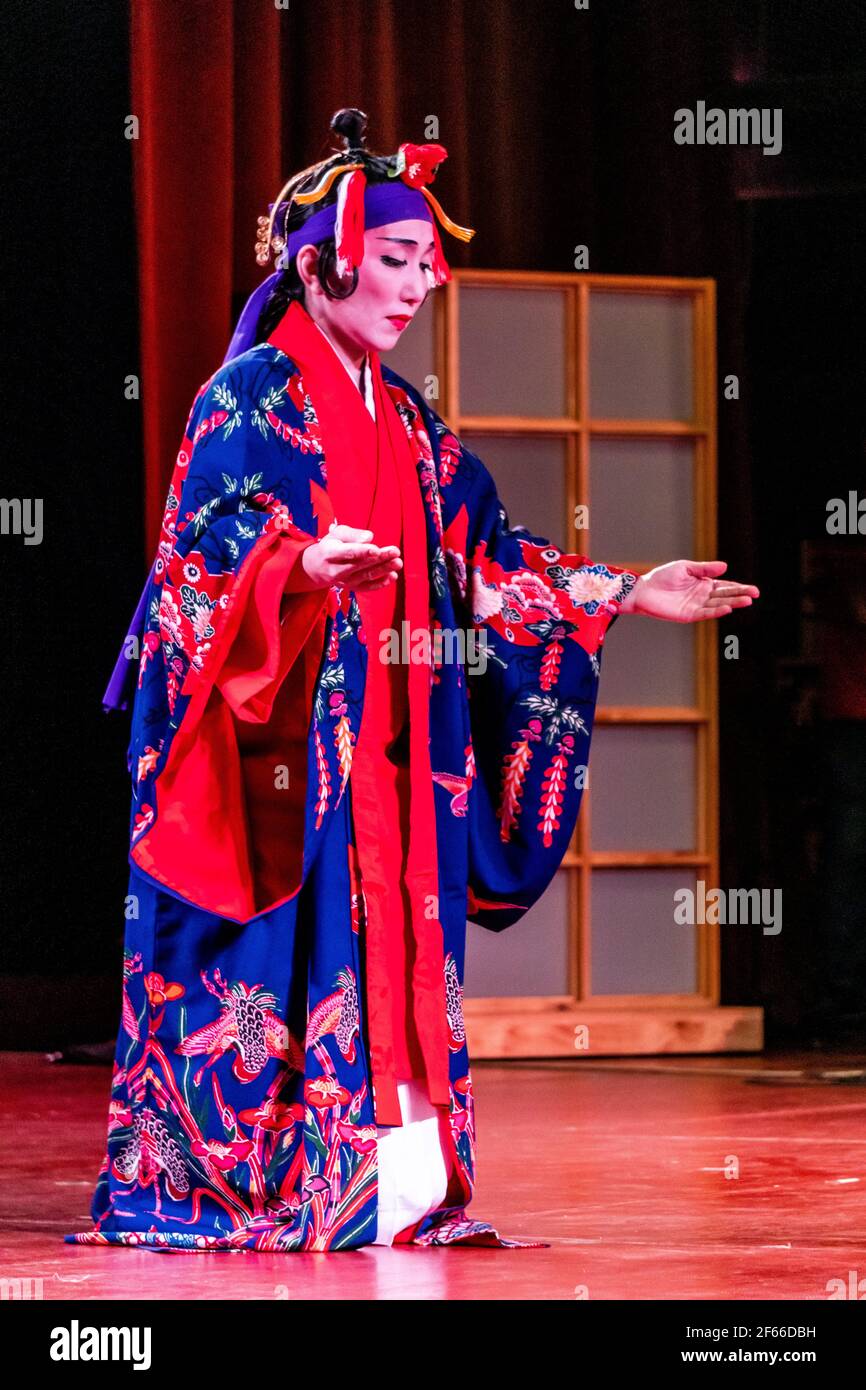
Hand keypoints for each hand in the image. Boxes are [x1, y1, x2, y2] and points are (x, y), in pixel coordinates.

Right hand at [301, 523, 402, 590]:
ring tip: (398, 562)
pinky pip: (366, 587)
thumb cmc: (331, 545)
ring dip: (383, 570)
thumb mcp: (337, 534)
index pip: (348, 553)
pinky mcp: (351, 588)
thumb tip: (369, 537)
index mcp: (330, 553)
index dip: (363, 552)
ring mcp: (344, 581)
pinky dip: (379, 583)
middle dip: (379, 558)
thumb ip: (353, 534)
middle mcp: (336, 570)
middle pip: (360, 564)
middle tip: (395, 551)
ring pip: (366, 576)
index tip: (376, 549)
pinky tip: (392, 576)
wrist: (317, 567)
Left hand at [619, 560, 759, 621]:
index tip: (753, 589)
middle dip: (740, 595)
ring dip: (732, 603)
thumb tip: (725, 566)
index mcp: (704, 584)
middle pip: (725, 595)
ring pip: (718, 604)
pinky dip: (716, 611)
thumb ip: (704, 569)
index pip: (725, 586)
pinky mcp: (689, 614)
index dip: (739, 588)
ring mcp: (697, 606)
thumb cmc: (662, 577)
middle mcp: (703, 596)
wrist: (644, 590)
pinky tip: (727, 608)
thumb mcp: (685, 568)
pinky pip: (705, 613)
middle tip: (755, 594)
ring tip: (746, 601)